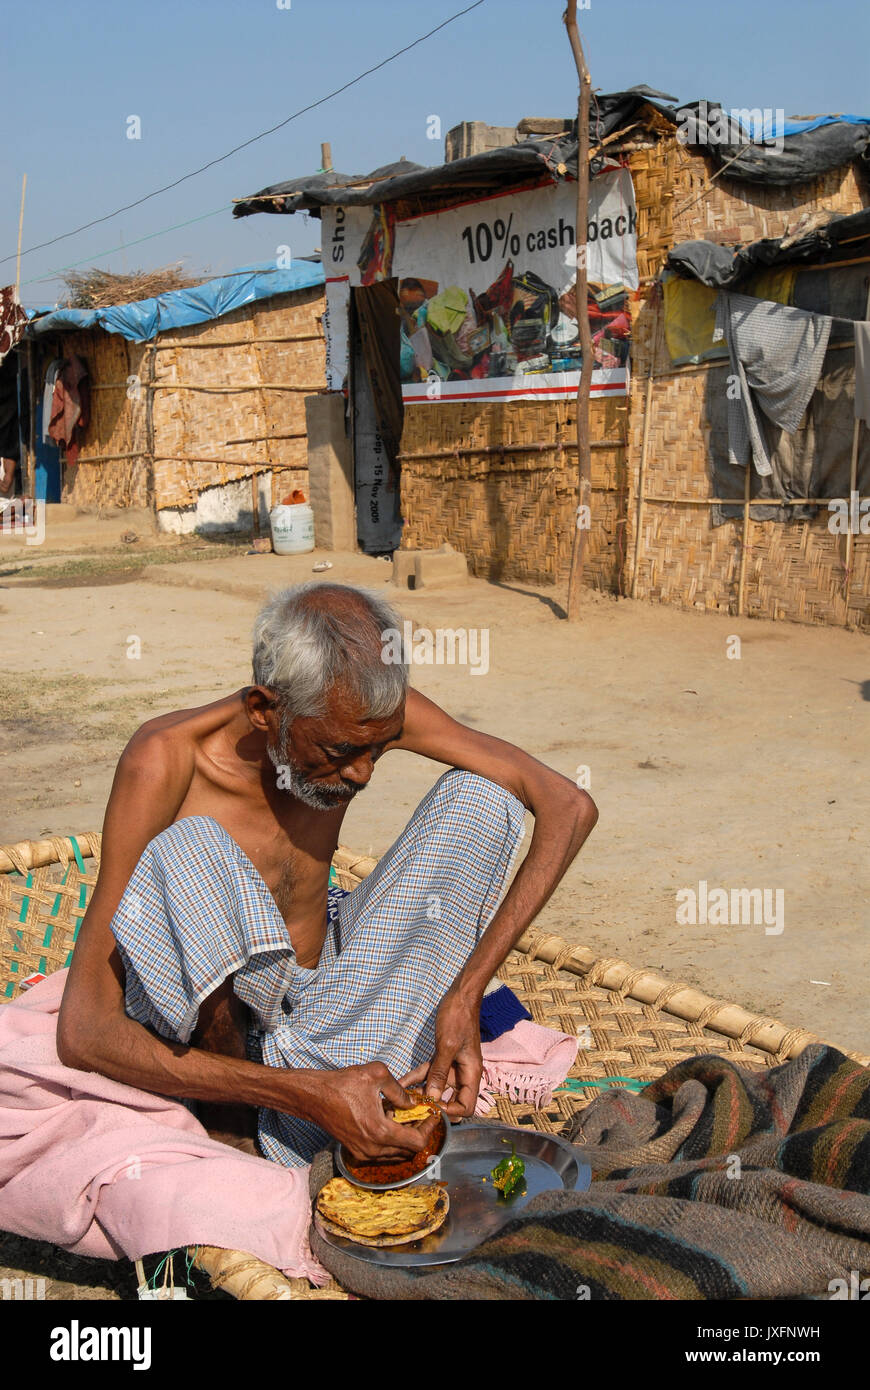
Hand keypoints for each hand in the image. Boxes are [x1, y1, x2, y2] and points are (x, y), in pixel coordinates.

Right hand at [297, 1061, 440, 1162]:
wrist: (314, 1096)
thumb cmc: (343, 1084)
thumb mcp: (377, 1075)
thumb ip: (400, 1090)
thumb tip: (413, 1102)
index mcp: (380, 1132)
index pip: (417, 1142)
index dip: (429, 1129)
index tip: (434, 1115)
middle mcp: (373, 1148)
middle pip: (409, 1151)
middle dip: (418, 1133)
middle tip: (421, 1115)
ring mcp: (364, 1153)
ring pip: (396, 1154)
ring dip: (405, 1138)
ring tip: (404, 1117)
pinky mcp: (356, 1152)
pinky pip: (383, 1153)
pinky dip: (391, 1141)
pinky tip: (388, 1121)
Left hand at [401, 986, 481, 1117]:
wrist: (459, 996)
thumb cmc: (458, 1018)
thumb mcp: (447, 1046)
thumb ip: (439, 1073)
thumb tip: (432, 1099)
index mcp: (471, 1074)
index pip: (466, 1106)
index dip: (451, 1112)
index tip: (432, 1109)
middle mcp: (463, 1074)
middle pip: (450, 1100)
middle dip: (432, 1106)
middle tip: (412, 1110)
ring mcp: (452, 1066)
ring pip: (435, 1087)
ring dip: (420, 1093)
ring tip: (400, 1100)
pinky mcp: (441, 1058)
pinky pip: (428, 1072)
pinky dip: (415, 1077)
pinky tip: (399, 1083)